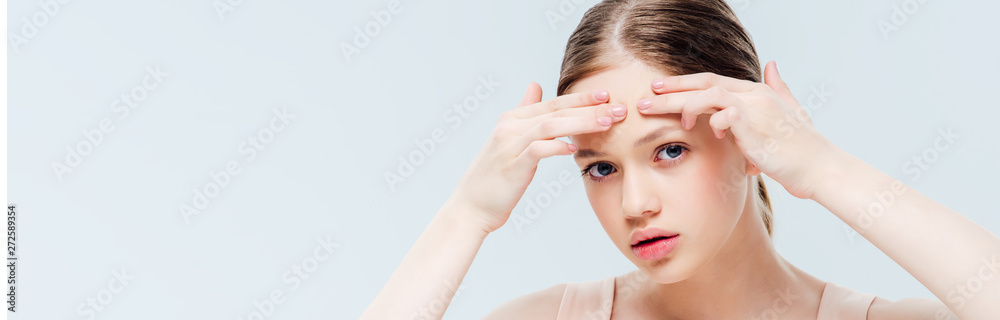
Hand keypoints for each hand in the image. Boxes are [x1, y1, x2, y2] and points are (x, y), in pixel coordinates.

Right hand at [448, 82, 626, 233]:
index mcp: (512, 117)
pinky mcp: (512, 165)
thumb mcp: (509, 138)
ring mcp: (509, 145)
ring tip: (606, 123)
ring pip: (550, 126)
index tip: (607, 95)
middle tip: (618, 107)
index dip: (581, 98)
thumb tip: (535, 86)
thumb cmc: (495, 175)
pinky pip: (537, 150)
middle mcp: (510, 126)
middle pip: (556, 111)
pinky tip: (574, 149)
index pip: (553, 103)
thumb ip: (525, 111)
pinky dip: (556, 147)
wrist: (472, 205)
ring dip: (581, 123)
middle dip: (590, 108)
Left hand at [636, 61, 837, 199]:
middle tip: (645, 96)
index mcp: (757, 92)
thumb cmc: (801, 149)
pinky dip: (709, 121)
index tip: (660, 90)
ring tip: (653, 111)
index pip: (712, 81)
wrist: (819, 168)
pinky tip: (700, 132)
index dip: (685, 84)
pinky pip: (723, 114)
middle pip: (704, 84)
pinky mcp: (755, 124)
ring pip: (707, 95)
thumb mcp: (790, 112)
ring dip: (677, 103)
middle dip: (671, 89)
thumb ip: (778, 88)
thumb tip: (773, 65)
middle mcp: (755, 94)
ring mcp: (755, 107)